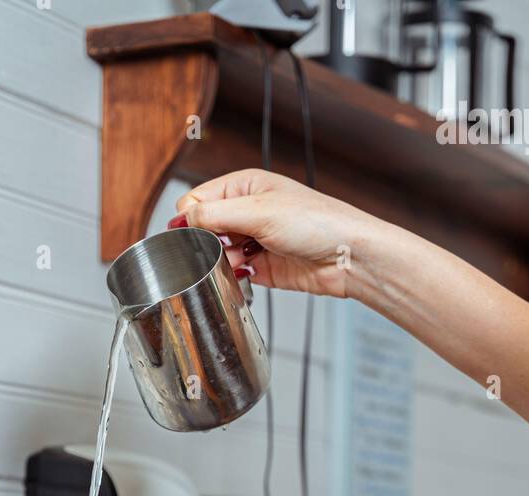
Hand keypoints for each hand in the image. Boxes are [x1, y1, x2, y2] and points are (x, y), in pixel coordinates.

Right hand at [174, 168, 377, 296]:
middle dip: (204, 241)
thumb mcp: (259, 212)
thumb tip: (181, 219)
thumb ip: (216, 215)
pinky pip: (233, 273)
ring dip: (220, 261)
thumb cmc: (316, 222)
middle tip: (217, 248)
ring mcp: (253, 240)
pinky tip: (248, 272)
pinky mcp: (260, 267)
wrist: (347, 256)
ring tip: (241, 259)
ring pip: (216, 253)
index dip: (190, 218)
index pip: (197, 200)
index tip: (194, 234)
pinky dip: (233, 276)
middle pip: (204, 228)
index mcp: (244, 187)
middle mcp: (246, 212)